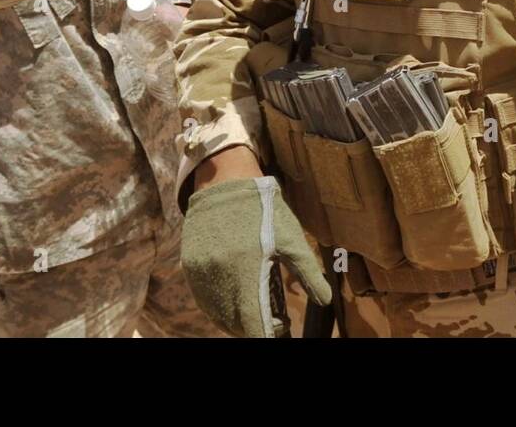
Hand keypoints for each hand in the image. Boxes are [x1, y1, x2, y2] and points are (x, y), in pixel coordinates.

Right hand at [180, 176, 331, 337]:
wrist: (226, 182)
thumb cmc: (266, 210)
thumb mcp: (291, 238)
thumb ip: (308, 272)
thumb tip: (325, 301)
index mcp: (247, 269)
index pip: (253, 322)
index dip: (266, 334)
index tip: (280, 331)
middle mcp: (220, 275)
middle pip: (235, 323)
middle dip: (254, 328)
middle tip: (275, 323)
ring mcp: (201, 273)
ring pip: (217, 315)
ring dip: (237, 322)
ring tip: (257, 316)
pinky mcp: (190, 267)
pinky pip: (204, 300)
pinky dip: (219, 309)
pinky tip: (236, 304)